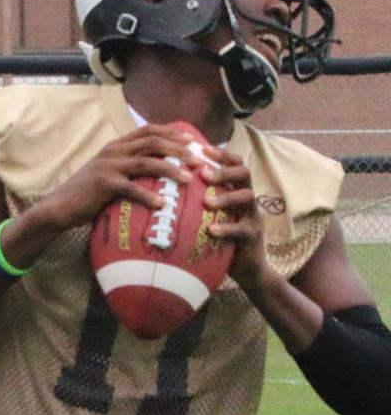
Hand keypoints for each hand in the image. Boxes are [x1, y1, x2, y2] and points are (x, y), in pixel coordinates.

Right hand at [34, 122, 204, 230]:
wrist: (60, 206)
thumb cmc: (87, 194)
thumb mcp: (109, 174)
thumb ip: (128, 169)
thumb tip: (156, 175)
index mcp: (116, 146)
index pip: (148, 130)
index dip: (172, 132)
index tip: (193, 140)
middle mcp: (114, 151)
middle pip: (153, 141)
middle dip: (179, 149)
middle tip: (199, 160)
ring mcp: (108, 166)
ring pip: (147, 161)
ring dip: (171, 169)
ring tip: (189, 179)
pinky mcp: (104, 183)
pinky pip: (132, 188)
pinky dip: (148, 196)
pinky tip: (161, 204)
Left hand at [202, 151, 267, 289]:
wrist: (246, 267)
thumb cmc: (219, 237)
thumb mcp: (208, 214)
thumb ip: (196, 199)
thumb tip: (162, 185)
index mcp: (236, 189)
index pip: (234, 163)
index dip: (220, 154)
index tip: (201, 148)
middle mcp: (247, 198)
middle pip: (244, 173)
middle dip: (224, 171)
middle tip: (203, 174)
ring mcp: (252, 216)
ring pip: (247, 197)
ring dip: (225, 197)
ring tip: (206, 202)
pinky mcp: (252, 236)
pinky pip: (243, 229)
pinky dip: (227, 228)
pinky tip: (211, 230)